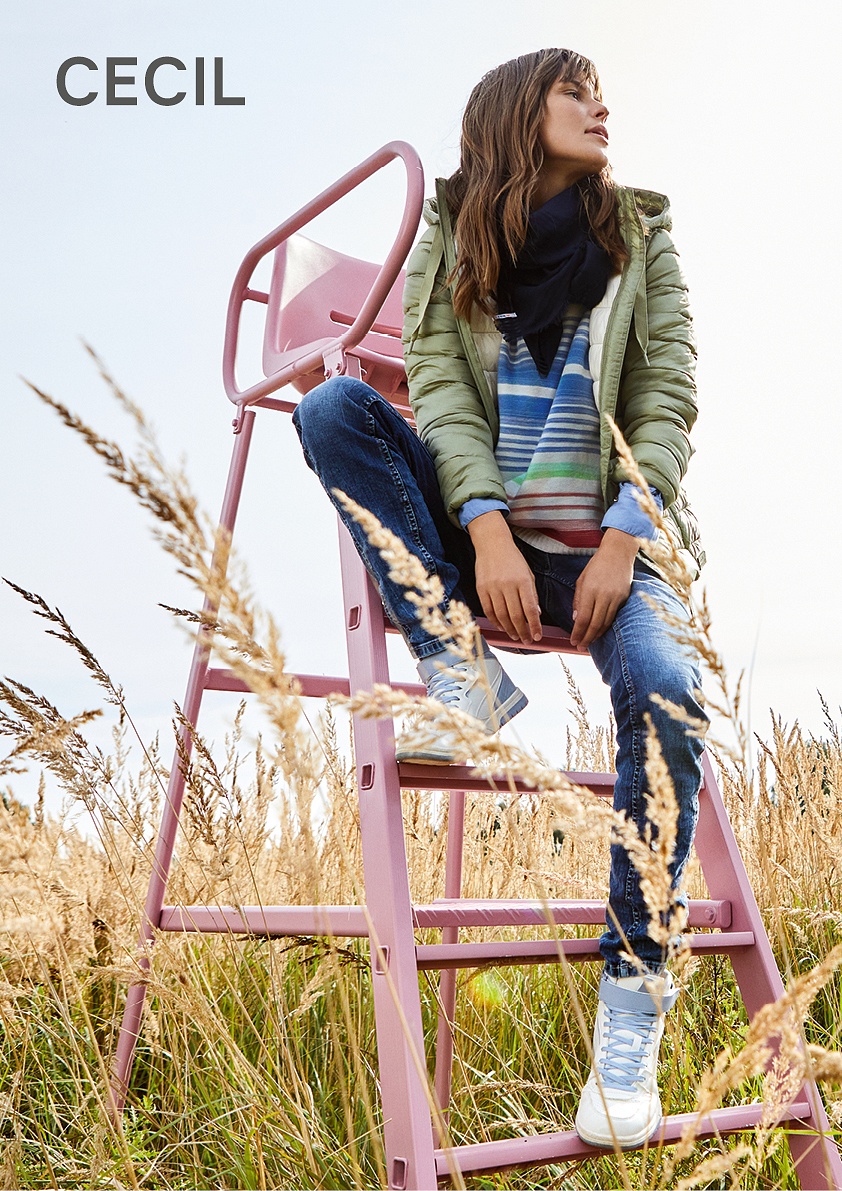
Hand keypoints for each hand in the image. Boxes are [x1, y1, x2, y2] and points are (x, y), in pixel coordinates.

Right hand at [467, 511, 541, 643]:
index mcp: (522, 581)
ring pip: (501, 616)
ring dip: (509, 629)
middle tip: (527, 640)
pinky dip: (496, 621)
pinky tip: (502, 627)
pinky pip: (488, 610)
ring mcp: (493, 588)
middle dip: (522, 631)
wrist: (492, 544)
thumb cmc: (513, 559)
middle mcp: (507, 585)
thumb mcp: (528, 574)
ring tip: (515, 636)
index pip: (530, 609)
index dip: (534, 625)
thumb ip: (532, 594)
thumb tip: (536, 614)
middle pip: (515, 616)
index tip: (537, 636)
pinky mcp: (481, 589)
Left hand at [570, 529, 638, 650]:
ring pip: (605, 622)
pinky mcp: (624, 598)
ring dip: (597, 634)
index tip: (573, 641)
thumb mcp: (581, 580)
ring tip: (589, 642)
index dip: (578, 632)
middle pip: (595, 624)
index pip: (583, 618)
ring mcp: (615, 597)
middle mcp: (604, 595)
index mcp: (590, 590)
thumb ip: (578, 600)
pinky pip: (613, 616)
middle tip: (580, 646)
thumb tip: (576, 620)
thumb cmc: (596, 565)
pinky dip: (605, 626)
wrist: (618, 553)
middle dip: (587, 638)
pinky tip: (599, 631)